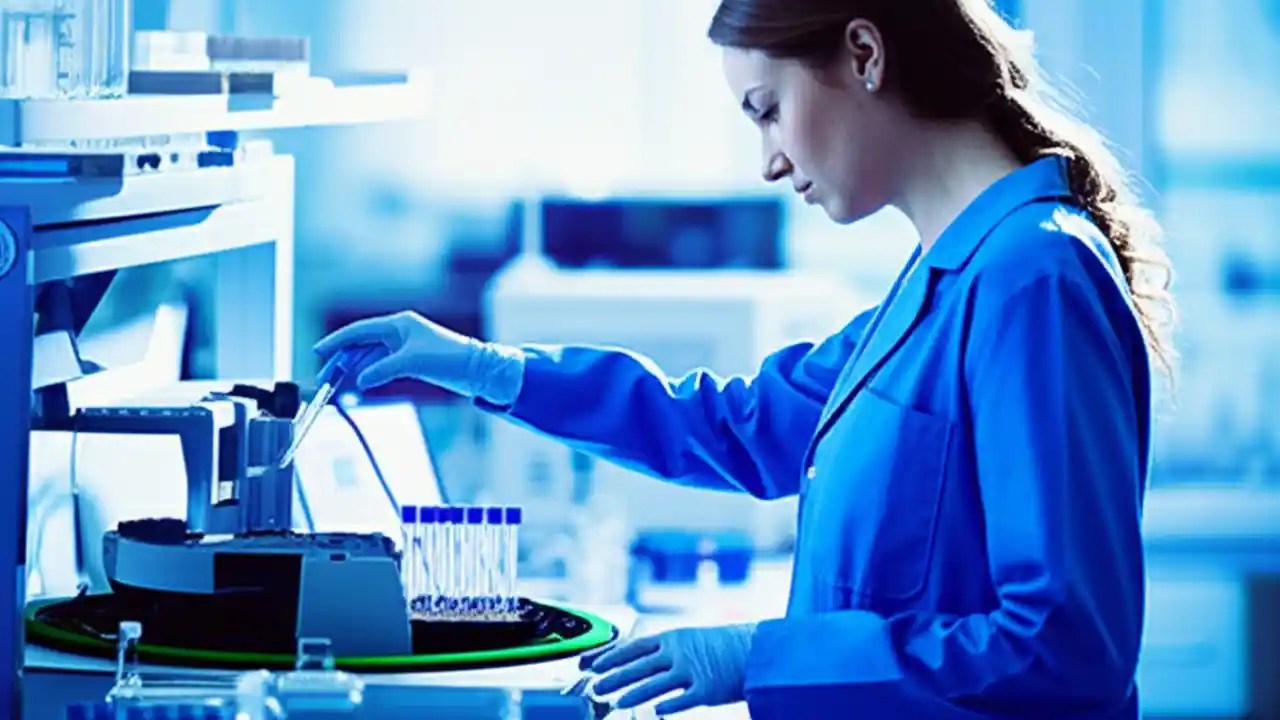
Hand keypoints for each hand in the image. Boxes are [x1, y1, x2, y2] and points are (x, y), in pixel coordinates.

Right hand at [313, 311, 524, 404]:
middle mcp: (399, 332)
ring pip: (370, 356)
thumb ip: (383, 370)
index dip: (337, 341)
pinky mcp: (412, 361)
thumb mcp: (413, 363)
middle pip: (361, 344)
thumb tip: (361, 380)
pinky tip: (359, 383)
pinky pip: (382, 365)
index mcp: (399, 324)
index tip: (318, 351)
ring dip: (353, 369)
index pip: (359, 330)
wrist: (478, 370)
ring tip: (335, 384)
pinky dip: (369, 374)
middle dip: (341, 360)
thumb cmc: (450, 358)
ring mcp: (405, 346)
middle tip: (324, 376)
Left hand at [582, 624, 755, 714]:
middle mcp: (679, 653)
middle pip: (638, 667)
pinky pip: (682, 701)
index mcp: (672, 638)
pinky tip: (655, 713)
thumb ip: (663, 651)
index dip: (610, 657)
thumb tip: (635, 661)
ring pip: (655, 685)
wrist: (756, 650)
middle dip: (614, 678)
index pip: (633, 647)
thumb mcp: (688, 640)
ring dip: (632, 694)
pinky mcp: (707, 690)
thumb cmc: (720, 646)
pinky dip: (667, 707)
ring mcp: (692, 672)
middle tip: (595, 688)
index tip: (591, 665)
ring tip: (615, 702)